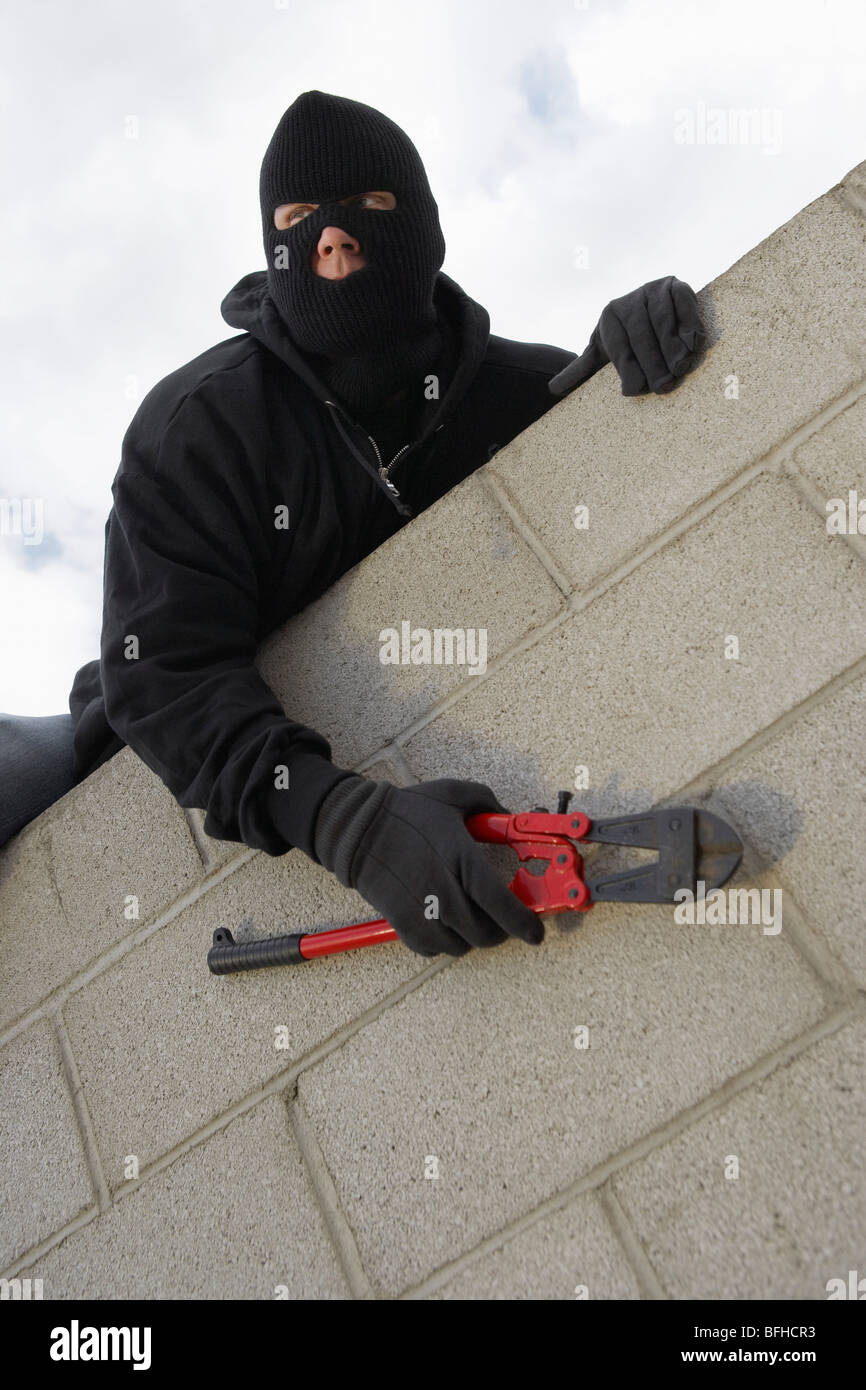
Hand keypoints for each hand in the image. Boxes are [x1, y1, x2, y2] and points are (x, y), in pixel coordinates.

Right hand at [312, 775, 544, 956]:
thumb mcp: (452, 794)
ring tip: (471, 918)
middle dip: (501, 931)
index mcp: (460, 857)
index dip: (523, 923)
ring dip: (472, 937)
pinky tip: (444, 923)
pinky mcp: (401, 922)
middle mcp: (443, 889)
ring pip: (461, 946)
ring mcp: (420, 910)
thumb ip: (488, 802)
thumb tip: (511, 817)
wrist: (357, 828)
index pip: (500, 903)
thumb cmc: (407, 811)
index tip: (535, 932)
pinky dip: (444, 943)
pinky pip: (433, 949)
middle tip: (501, 919)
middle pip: (484, 933)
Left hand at [549, 275, 705, 397]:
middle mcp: (629, 300)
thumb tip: (552, 389)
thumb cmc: (624, 341)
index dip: (627, 370)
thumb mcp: (601, 353)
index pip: (619, 347)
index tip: (634, 392)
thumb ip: (581, 369)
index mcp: (609, 316)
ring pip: (662, 320)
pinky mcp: (676, 285)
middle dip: (652, 363)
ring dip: (673, 346)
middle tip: (663, 387)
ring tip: (680, 369)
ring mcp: (654, 289)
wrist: (648, 310)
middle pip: (641, 335)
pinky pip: (684, 302)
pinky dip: (689, 323)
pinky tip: (693, 345)